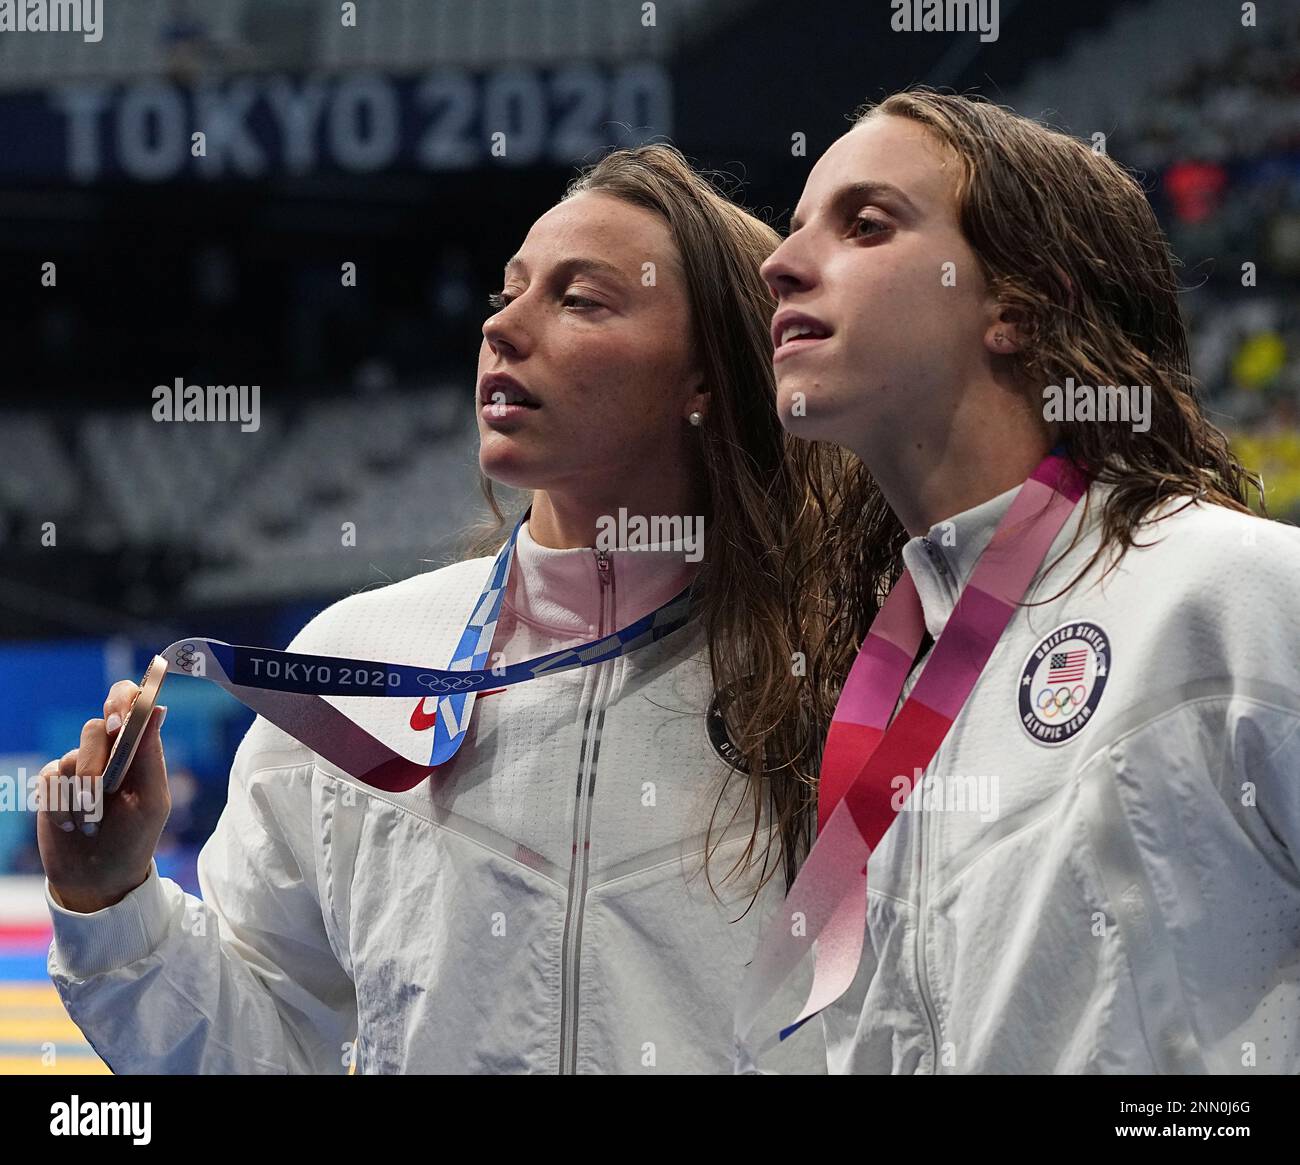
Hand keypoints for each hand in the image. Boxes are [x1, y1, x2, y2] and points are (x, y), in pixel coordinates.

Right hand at [37, 680, 171, 913]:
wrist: (99, 878)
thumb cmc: (134, 839)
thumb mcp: (152, 801)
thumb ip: (150, 756)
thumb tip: (157, 709)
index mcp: (139, 750)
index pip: (130, 703)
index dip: (123, 698)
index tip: (120, 715)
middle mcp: (108, 752)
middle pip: (97, 726)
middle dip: (99, 758)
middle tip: (105, 785)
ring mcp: (78, 767)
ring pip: (73, 753)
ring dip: (84, 791)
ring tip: (94, 821)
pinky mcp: (53, 785)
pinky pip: (51, 776)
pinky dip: (62, 802)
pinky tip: (72, 825)